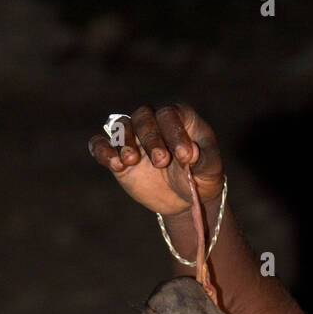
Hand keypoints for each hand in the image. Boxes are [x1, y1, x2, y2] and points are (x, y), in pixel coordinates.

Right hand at [88, 103, 223, 217]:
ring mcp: (134, 137)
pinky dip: (102, 151)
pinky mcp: (118, 155)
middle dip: (150, 138)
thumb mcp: (211, 169)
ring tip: (131, 161)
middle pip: (143, 117)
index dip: (175, 133)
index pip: (170, 115)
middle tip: (161, 162)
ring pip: (121, 126)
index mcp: (178, 117)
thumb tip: (191, 153)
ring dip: (124, 142)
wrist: (185, 197)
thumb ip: (205, 158)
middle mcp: (153, 122)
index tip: (185, 157)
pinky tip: (114, 164)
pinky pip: (101, 145)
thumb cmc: (201, 175)